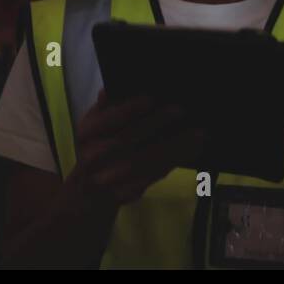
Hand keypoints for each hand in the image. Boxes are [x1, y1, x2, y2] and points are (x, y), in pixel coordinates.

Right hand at [64, 89, 205, 212]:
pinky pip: (152, 176)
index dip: (128, 110)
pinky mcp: (125, 193)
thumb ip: (105, 107)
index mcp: (86, 134)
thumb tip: (109, 90)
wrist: (90, 190)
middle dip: (155, 124)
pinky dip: (173, 162)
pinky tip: (191, 150)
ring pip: (144, 161)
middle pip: (127, 140)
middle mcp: (93, 157)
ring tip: (197, 133)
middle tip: (180, 110)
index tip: (151, 98)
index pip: (107, 121)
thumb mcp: (94, 124)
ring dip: (173, 147)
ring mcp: (109, 179)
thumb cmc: (98, 146)